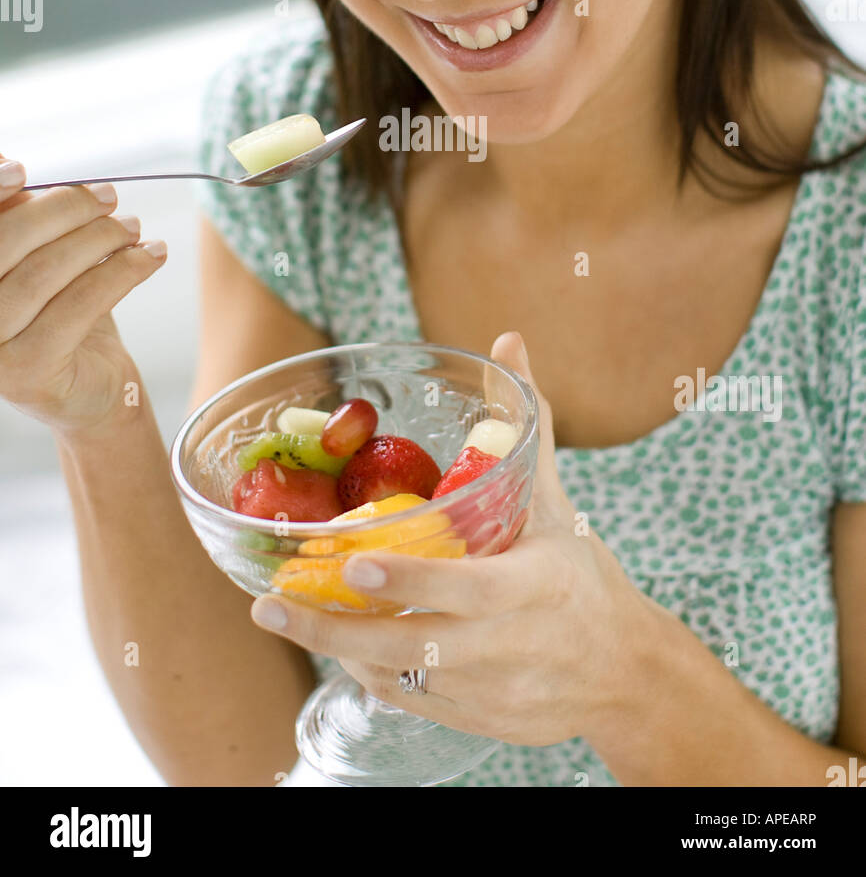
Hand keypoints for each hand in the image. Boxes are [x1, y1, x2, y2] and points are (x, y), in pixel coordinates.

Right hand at [0, 155, 166, 431]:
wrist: (89, 390)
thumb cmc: (57, 312)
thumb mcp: (34, 258)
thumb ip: (18, 216)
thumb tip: (7, 164)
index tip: (23, 169)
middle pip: (6, 242)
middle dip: (63, 210)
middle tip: (109, 197)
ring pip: (45, 271)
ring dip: (99, 238)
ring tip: (132, 227)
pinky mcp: (26, 373)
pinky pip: (80, 304)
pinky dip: (123, 271)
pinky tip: (152, 256)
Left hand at [252, 331, 658, 747]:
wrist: (624, 675)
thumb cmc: (584, 578)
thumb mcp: (560, 506)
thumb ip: (527, 427)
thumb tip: (507, 343)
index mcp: (538, 585)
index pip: (470, 590)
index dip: (412, 580)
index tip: (353, 564)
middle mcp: (513, 645)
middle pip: (414, 644)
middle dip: (335, 629)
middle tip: (270, 603)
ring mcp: (492, 691)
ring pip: (400, 676)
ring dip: (337, 649)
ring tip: (282, 616)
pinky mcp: (476, 720)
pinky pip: (409, 700)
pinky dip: (367, 672)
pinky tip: (335, 644)